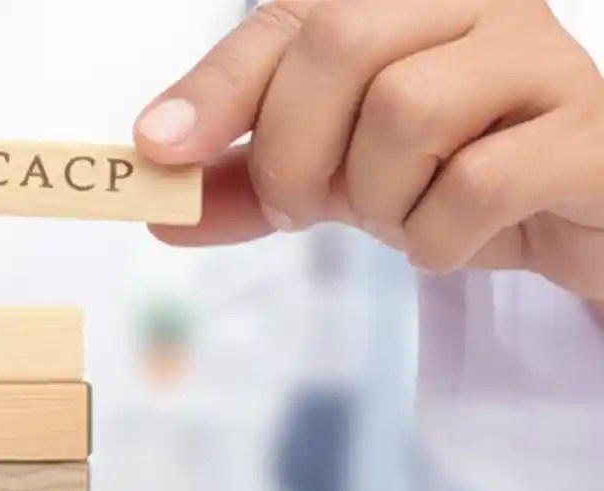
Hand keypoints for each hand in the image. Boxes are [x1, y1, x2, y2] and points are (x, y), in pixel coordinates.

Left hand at [133, 0, 603, 299]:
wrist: (567, 214)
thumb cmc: (444, 173)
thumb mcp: (330, 174)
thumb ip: (247, 186)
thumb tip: (160, 208)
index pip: (289, 23)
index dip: (216, 87)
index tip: (157, 148)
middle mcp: (472, 2)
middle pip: (340, 43)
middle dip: (290, 150)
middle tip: (294, 209)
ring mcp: (542, 57)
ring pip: (408, 109)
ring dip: (376, 197)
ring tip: (396, 216)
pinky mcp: (590, 130)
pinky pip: (481, 181)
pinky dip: (437, 236)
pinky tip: (447, 239)